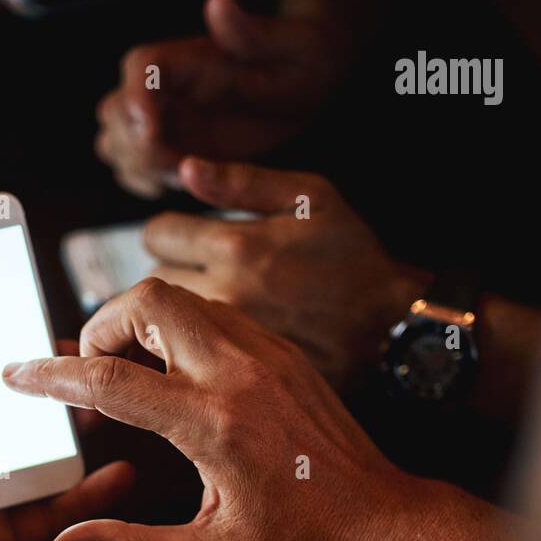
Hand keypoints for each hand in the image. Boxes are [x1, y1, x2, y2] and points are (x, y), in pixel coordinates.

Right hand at [2, 278, 413, 540]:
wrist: (383, 524)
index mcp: (213, 424)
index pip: (110, 380)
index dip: (52, 376)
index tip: (17, 375)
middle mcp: (240, 373)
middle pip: (147, 302)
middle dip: (101, 327)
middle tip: (92, 373)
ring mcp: (268, 354)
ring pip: (184, 298)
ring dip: (141, 323)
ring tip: (130, 375)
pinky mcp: (286, 352)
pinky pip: (218, 312)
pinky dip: (181, 328)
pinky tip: (177, 375)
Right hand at [94, 0, 343, 198]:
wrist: (308, 90)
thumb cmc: (302, 62)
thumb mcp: (291, 45)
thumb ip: (252, 31)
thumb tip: (218, 4)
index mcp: (188, 58)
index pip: (138, 69)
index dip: (135, 101)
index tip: (153, 130)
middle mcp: (165, 87)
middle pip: (115, 112)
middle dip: (138, 145)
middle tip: (181, 165)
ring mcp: (162, 119)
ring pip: (114, 144)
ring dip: (140, 168)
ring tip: (185, 176)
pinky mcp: (168, 147)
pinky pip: (130, 169)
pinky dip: (145, 182)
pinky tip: (181, 183)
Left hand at [145, 159, 429, 391]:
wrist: (389, 327)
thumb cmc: (353, 258)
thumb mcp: (312, 198)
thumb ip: (243, 181)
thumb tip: (187, 168)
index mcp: (238, 246)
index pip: (157, 234)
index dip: (167, 232)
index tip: (184, 238)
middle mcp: (227, 295)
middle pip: (151, 284)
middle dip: (164, 275)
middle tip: (190, 276)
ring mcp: (231, 341)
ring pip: (165, 326)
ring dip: (171, 316)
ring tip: (203, 308)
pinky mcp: (240, 373)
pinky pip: (193, 360)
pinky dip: (194, 350)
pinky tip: (218, 343)